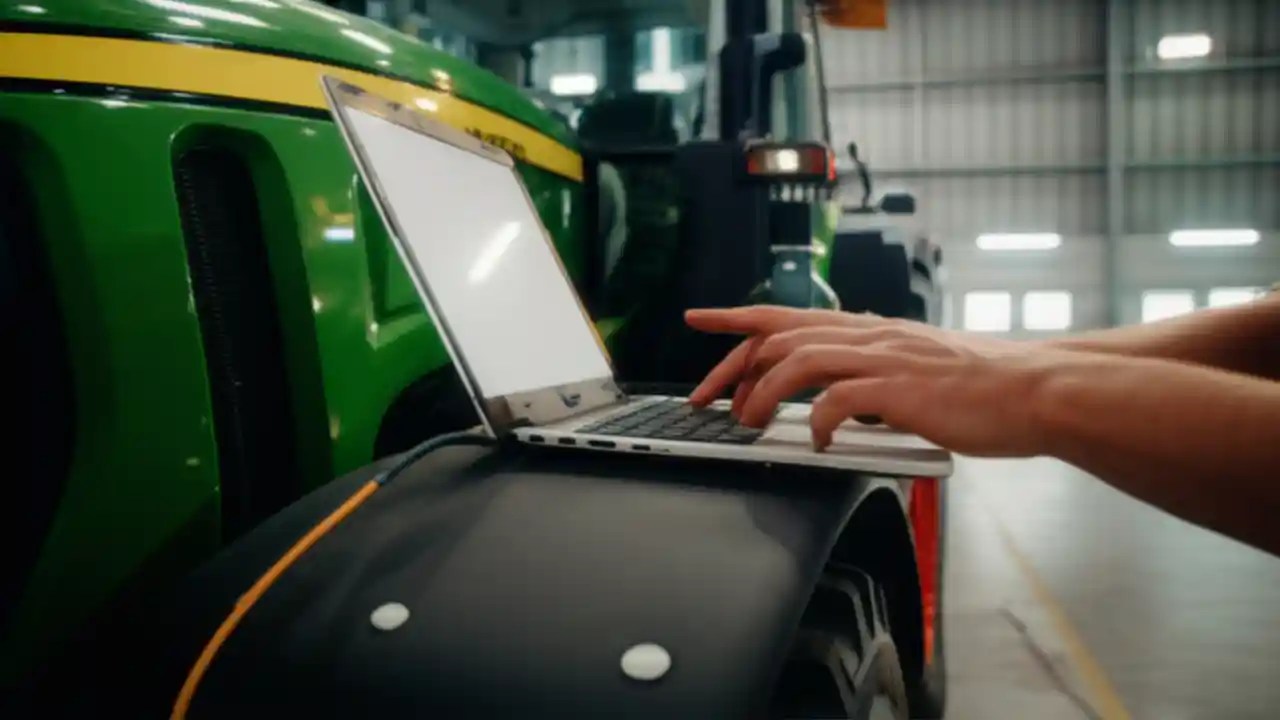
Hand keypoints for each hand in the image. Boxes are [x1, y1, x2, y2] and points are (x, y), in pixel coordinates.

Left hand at [685, 306, 1057, 455]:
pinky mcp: (900, 390)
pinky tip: (816, 442)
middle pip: (777, 337)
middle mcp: (870, 335)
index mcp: (870, 330)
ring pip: (796, 361)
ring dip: (762, 394)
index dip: (736, 317)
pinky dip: (815, 423)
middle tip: (704, 398)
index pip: (786, 315)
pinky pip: (837, 400)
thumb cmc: (982, 387)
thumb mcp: (917, 369)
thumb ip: (875, 377)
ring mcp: (884, 359)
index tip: (699, 318)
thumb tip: (841, 400)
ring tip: (750, 423)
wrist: (1035, 389)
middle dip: (730, 367)